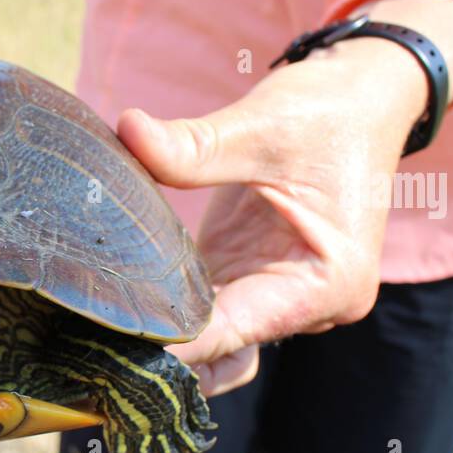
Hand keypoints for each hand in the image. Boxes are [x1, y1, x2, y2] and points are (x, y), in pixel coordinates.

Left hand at [123, 0, 452, 395]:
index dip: (170, 345)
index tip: (110, 349)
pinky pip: (208, 314)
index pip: (232, 332)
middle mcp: (309, 305)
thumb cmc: (328, 112)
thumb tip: (126, 131)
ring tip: (92, 343)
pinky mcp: (253, 281)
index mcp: (326, 283)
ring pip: (214, 343)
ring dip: (163, 342)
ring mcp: (280, 297)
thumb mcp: (260, 126)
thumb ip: (192, 145)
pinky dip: (170, 315)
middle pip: (223, 351)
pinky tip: (115, 313)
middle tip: (88, 356)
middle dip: (161, 357)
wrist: (364, 95)